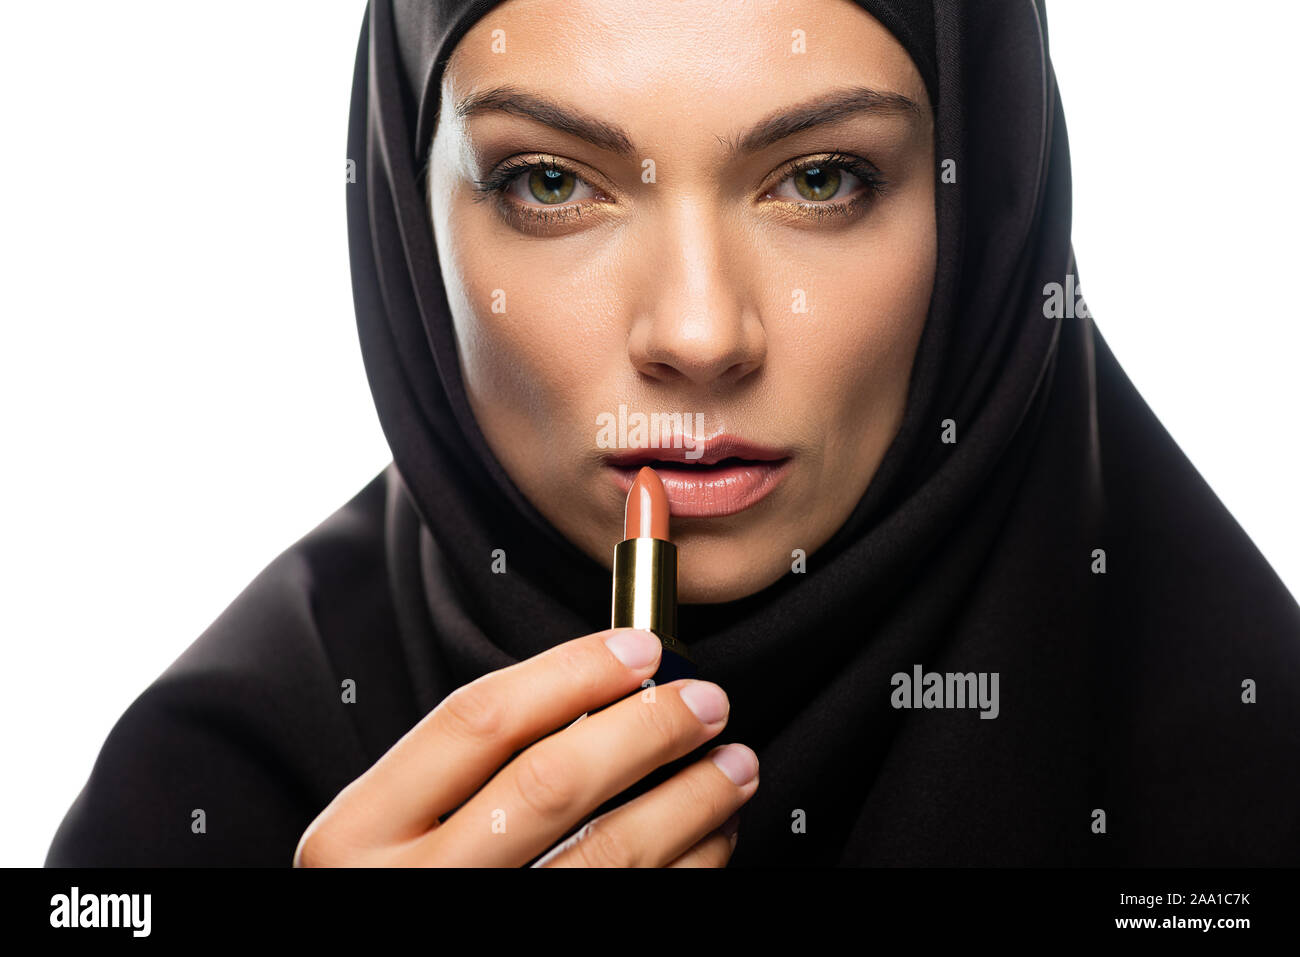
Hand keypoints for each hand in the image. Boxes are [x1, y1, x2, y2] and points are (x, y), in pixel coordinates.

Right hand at [292, 627, 757, 866]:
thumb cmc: (412, 886)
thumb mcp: (394, 829)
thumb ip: (468, 771)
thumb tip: (602, 692)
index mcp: (360, 832)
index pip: (478, 720)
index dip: (571, 672)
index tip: (639, 647)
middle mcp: (417, 888)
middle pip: (552, 782)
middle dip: (647, 729)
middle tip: (706, 700)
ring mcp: (482, 931)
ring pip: (608, 854)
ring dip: (690, 799)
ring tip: (733, 764)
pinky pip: (638, 906)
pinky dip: (690, 864)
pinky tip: (712, 835)